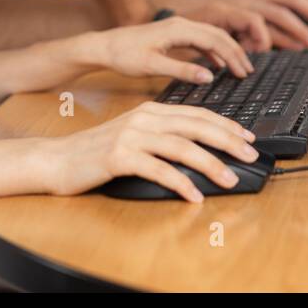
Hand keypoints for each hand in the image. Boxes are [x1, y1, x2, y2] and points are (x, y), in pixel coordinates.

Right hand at [41, 101, 260, 202]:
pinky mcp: (119, 156)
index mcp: (150, 111)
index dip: (225, 125)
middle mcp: (143, 119)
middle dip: (228, 140)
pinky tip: (193, 196)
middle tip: (250, 154)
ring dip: (210, 164)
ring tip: (229, 178)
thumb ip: (162, 137)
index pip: (197, 114)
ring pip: (181, 147)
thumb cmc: (97, 152)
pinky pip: (157, 170)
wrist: (57, 159)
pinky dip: (180, 183)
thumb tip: (200, 151)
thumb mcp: (133, 136)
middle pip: (196, 126)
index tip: (247, 138)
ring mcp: (130, 136)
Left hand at [93, 16, 252, 81]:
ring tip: (239, 68)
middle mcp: (181, 24)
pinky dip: (213, 51)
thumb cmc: (124, 55)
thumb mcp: (152, 66)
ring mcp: (177, 28)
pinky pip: (200, 40)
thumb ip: (181, 71)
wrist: (104, 46)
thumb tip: (210, 76)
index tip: (243, 73)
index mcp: (178, 29)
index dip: (232, 56)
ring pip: (210, 36)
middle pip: (218, 35)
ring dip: (226, 50)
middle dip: (236, 52)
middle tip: (248, 72)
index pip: (215, 40)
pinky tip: (218, 64)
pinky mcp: (172, 35)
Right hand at [172, 0, 307, 49]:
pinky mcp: (222, 12)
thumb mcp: (244, 27)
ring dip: (298, 28)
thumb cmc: (208, 24)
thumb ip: (269, 32)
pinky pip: (251, 22)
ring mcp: (237, 0)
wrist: (169, 18)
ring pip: (277, 10)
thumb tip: (297, 41)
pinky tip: (270, 49)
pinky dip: (263, 36)